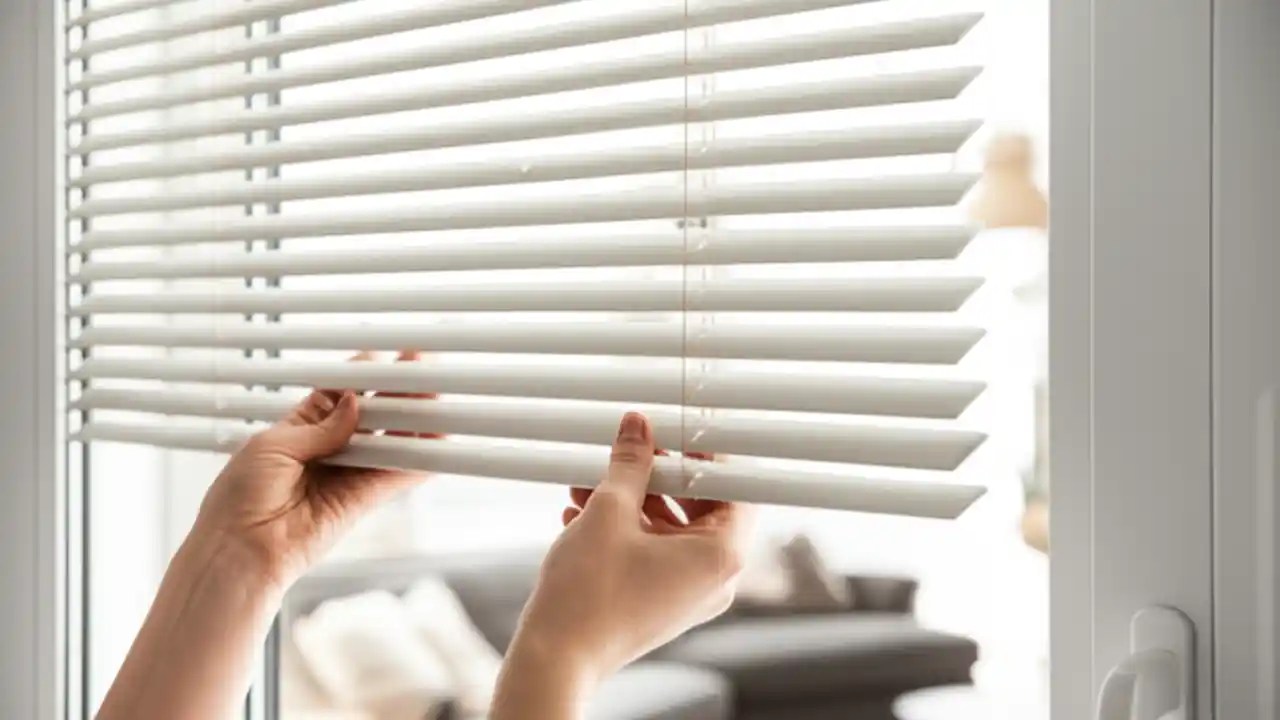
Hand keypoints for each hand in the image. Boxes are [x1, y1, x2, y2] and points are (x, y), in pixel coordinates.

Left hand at [192, 351, 432, 588]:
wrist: (239, 549)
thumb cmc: (238, 498)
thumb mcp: (273, 445)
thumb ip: (322, 425)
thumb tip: (356, 403)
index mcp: (301, 428)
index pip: (340, 393)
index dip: (363, 375)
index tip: (384, 359)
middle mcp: (329, 449)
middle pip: (371, 414)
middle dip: (395, 392)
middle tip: (419, 370)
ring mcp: (348, 474)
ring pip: (389, 441)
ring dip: (412, 419)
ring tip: (433, 396)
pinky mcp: (362, 500)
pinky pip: (396, 475)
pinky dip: (419, 460)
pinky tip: (436, 440)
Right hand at [506, 412, 753, 688]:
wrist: (555, 658)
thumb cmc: (589, 594)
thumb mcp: (609, 512)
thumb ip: (631, 464)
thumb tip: (639, 429)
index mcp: (722, 555)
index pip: (736, 488)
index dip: (708, 456)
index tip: (680, 433)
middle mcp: (714, 578)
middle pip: (701, 507)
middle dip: (660, 475)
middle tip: (635, 449)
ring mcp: (687, 594)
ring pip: (670, 529)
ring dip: (632, 499)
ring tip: (591, 480)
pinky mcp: (659, 602)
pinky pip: (652, 552)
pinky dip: (624, 528)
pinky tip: (581, 510)